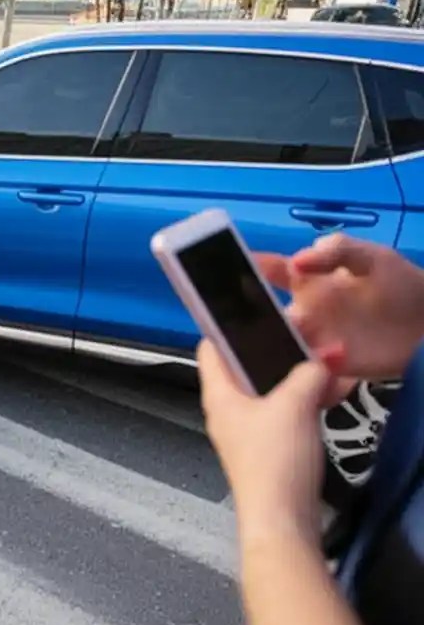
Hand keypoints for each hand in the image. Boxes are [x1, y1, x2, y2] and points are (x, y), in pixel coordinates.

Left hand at [198, 340, 330, 546]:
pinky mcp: (270, 448)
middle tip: (307, 335)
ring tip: (328, 364)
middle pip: (248, 367)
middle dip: (279, 351)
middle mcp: (227, 410)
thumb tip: (319, 362)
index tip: (253, 310)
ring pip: (272, 390)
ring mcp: (248, 430)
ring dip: (299, 377)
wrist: (281, 519)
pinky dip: (306, 400)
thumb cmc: (273, 461)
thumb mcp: (293, 405)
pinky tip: (333, 394)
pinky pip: (287, 412)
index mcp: (218, 395)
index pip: (210, 348)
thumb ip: (307, 374)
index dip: (228, 326)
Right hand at [257, 233, 423, 382]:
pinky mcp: (325, 368)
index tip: (224, 273)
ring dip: (277, 347)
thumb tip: (296, 261)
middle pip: (264, 315)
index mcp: (305, 282)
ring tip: (291, 344)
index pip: (268, 273)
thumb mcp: (372, 257)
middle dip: (251, 319)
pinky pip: (301, 371)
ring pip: (278, 345)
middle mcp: (300, 311)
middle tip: (248, 322)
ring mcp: (310, 340)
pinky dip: (300, 374)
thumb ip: (336, 250)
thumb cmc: (399, 284)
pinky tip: (310, 369)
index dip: (245, 271)